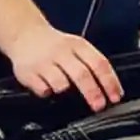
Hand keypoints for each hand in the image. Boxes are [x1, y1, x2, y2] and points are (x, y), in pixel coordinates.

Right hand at [4, 25, 123, 111]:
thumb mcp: (77, 47)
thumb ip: (92, 65)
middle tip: (99, 106)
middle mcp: (61, 52)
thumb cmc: (56, 46)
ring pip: (61, 84)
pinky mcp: (28, 72)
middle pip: (82, 74)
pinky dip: (47, 92)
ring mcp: (44, 62)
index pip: (98, 63)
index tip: (115, 97)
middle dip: (93, 92)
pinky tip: (45, 85)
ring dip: (65, 90)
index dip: (109, 82)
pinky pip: (43, 90)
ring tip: (63, 88)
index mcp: (77, 45)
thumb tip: (111, 90)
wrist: (24, 34)